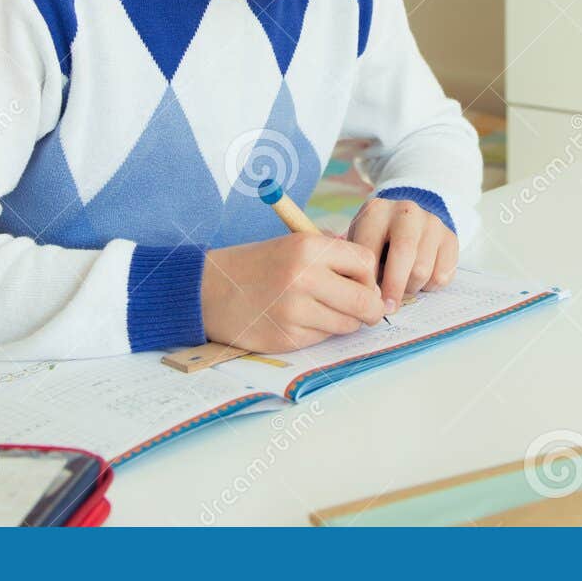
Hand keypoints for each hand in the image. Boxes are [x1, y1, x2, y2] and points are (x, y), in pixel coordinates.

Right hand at [201, 234, 386, 352]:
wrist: (209, 291)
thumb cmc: (257, 265)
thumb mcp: (292, 243)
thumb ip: (332, 253)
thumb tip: (372, 275)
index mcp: (308, 247)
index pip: (365, 263)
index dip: (368, 276)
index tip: (361, 282)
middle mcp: (304, 277)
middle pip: (366, 301)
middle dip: (370, 308)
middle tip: (365, 309)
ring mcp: (296, 311)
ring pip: (349, 324)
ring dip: (344, 321)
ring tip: (323, 310)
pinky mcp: (288, 337)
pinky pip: (324, 338)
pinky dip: (320, 332)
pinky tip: (300, 320)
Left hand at [346, 197, 458, 312]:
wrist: (408, 217)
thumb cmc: (378, 236)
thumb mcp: (360, 241)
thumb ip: (360, 264)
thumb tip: (369, 296)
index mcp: (377, 211)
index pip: (370, 249)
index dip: (368, 279)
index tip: (367, 300)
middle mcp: (407, 212)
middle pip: (403, 257)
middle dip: (394, 288)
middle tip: (388, 308)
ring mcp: (432, 223)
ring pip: (423, 270)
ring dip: (411, 287)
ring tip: (403, 286)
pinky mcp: (450, 237)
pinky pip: (443, 275)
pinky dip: (430, 286)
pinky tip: (421, 279)